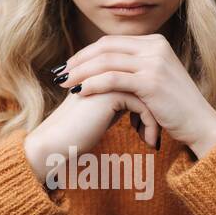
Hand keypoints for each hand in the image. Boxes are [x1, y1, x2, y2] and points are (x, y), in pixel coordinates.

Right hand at [23, 86, 158, 185]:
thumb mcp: (103, 113)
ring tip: (152, 140)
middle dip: (155, 109)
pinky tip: (149, 143)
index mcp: (104, 73)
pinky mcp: (111, 94)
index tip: (152, 125)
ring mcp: (108, 79)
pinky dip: (149, 125)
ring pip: (147, 95)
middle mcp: (106, 71)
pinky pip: (142, 106)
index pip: (139, 82)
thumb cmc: (77, 132)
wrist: (56, 142)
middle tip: (159, 132)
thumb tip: (141, 103)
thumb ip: (119, 101)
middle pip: (146, 86)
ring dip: (154, 120)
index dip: (149, 103)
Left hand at [55, 34, 215, 157]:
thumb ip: (134, 69)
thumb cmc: (174, 107)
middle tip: (60, 73)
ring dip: (81, 73)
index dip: (87, 52)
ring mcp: (154, 62)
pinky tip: (80, 93)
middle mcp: (155, 47)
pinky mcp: (151, 81)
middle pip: (105, 47)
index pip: (111, 42)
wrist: (199, 123)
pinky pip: (113, 79)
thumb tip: (105, 69)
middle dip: (79, 60)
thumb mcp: (155, 79)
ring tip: (64, 84)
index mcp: (155, 42)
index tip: (69, 65)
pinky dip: (93, 85)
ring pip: (106, 62)